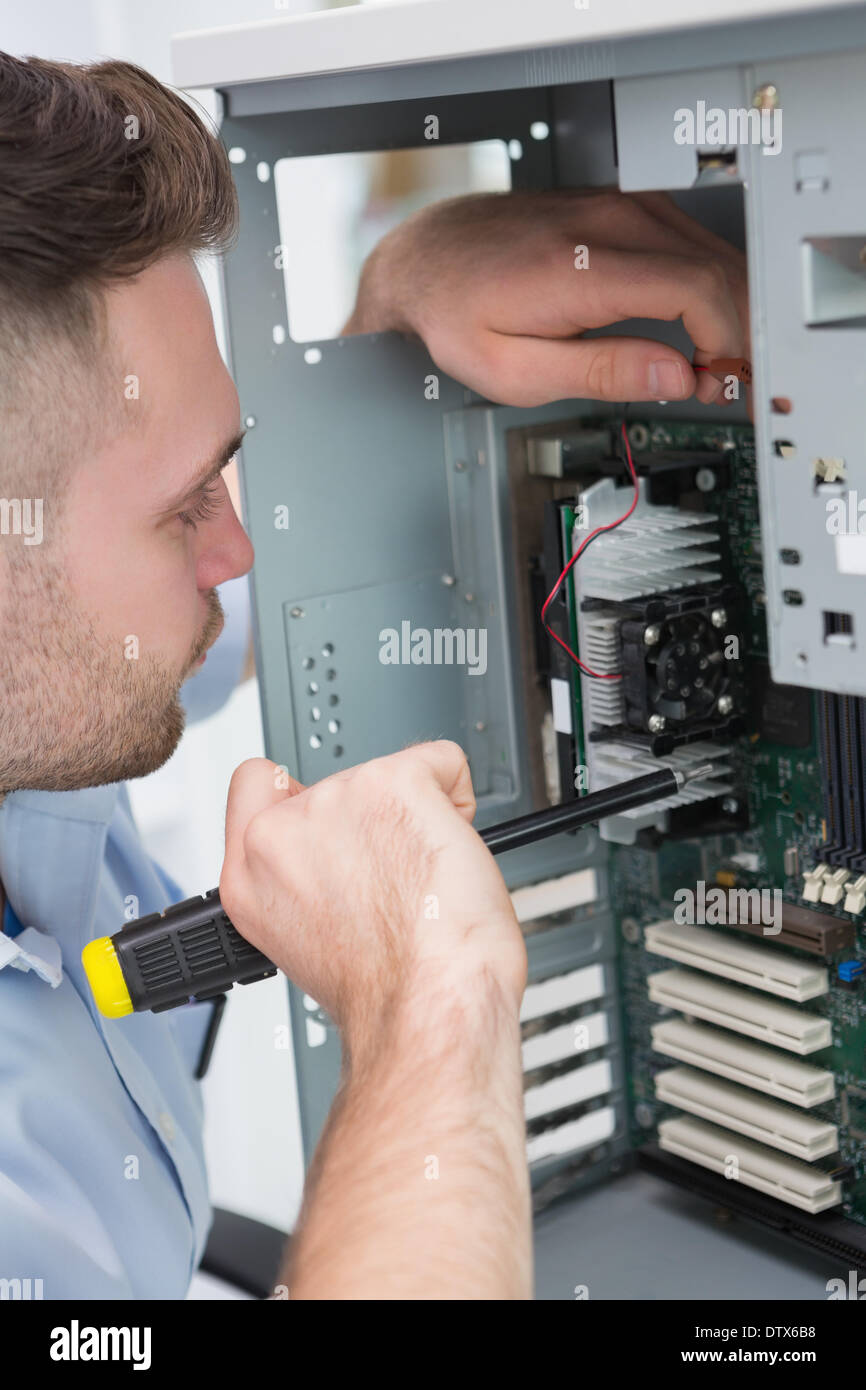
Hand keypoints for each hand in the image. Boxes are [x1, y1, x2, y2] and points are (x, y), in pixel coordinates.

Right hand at [220, 742, 525, 1061]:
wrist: (431, 1001)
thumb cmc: (392, 990)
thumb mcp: (311, 942)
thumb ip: (306, 883)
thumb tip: (342, 859)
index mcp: (249, 877)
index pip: (255, 783)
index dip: (298, 796)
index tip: (327, 825)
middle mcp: (280, 836)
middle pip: (336, 784)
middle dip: (372, 822)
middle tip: (391, 881)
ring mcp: (334, 800)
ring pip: (390, 775)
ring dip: (416, 816)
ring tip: (421, 880)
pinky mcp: (393, 782)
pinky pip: (443, 762)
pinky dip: (459, 798)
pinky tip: (449, 851)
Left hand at [343, 187, 749, 408]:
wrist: (429, 257)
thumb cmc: (457, 313)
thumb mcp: (516, 371)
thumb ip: (602, 373)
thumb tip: (675, 377)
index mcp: (582, 266)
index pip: (698, 289)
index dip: (726, 342)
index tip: (722, 382)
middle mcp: (609, 222)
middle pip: (718, 269)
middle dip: (738, 333)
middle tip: (729, 386)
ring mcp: (619, 206)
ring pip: (713, 253)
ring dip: (728, 311)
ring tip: (712, 367)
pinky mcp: (622, 206)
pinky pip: (691, 243)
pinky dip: (708, 287)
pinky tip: (696, 329)